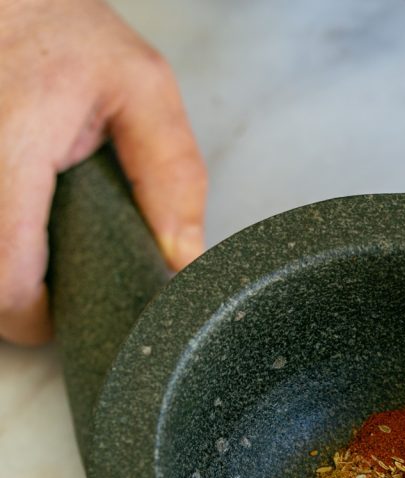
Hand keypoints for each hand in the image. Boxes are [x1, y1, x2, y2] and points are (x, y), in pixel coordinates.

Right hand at [0, 0, 206, 344]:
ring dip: (0, 272)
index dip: (32, 317)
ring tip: (33, 254)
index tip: (58, 317)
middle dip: (12, 301)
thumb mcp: (142, 86)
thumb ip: (171, 174)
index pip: (5, 277)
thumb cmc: (61, 28)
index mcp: (14, 144)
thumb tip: (182, 260)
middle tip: (49, 289)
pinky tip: (16, 225)